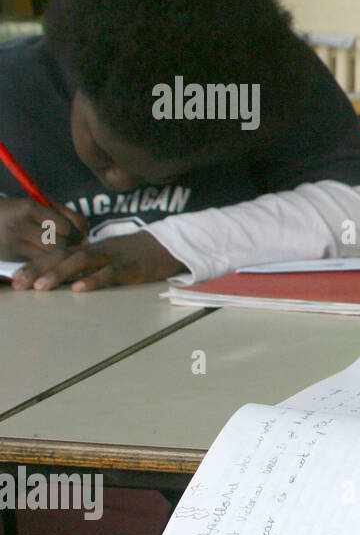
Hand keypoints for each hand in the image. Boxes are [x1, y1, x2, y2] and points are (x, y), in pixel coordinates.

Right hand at [0, 198, 86, 260]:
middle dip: (71, 247)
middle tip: (76, 247)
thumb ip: (64, 214)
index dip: (77, 233)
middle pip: (58, 244)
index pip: (64, 226)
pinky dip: (48, 262)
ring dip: (61, 257)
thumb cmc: (18, 210)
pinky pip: (37, 263)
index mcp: (28, 208)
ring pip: (49, 257)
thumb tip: (86, 232)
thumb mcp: (38, 204)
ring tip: (67, 253)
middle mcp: (19, 226)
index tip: (81, 236)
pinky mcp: (8, 257)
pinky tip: (52, 259)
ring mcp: (12, 243)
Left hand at [11, 230, 184, 290]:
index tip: (14, 278)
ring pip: (81, 262)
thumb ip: (86, 266)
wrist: (168, 245)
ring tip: (40, 287)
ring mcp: (113, 257)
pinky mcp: (130, 266)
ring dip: (59, 274)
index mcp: (88, 249)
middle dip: (37, 269)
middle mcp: (96, 250)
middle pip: (62, 256)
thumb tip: (62, 280)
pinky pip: (110, 273)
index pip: (55, 254)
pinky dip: (94, 280)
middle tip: (18, 284)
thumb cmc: (135, 254)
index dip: (34, 265)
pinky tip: (79, 289)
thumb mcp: (107, 256)